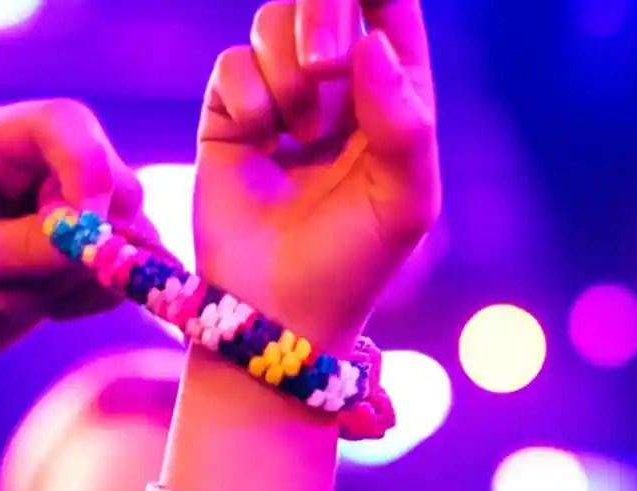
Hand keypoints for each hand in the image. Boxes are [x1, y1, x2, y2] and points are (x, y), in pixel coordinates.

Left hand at [0, 99, 160, 373]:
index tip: (85, 227)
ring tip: (13, 299)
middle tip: (38, 281)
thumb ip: (24, 248)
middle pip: (111, 179)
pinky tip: (34, 309)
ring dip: (82, 277)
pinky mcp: (75, 258)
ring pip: (124, 234)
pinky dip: (88, 298)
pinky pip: (119, 272)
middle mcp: (34, 168)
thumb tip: (98, 246)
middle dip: (92, 237)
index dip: (89, 168)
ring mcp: (60, 214)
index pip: (66, 125)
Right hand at [197, 0, 440, 352]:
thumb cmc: (355, 263)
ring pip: (274, 19)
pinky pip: (233, 63)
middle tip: (323, 67)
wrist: (277, 313)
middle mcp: (339, 86)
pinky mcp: (229, 116)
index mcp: (394, 95)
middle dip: (322, 13)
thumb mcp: (407, 199)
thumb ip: (404, 119)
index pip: (391, 9)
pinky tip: (261, 143)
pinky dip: (249, 97)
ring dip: (286, 68)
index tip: (362, 3)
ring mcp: (281, 97)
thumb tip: (370, 42)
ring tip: (299, 133)